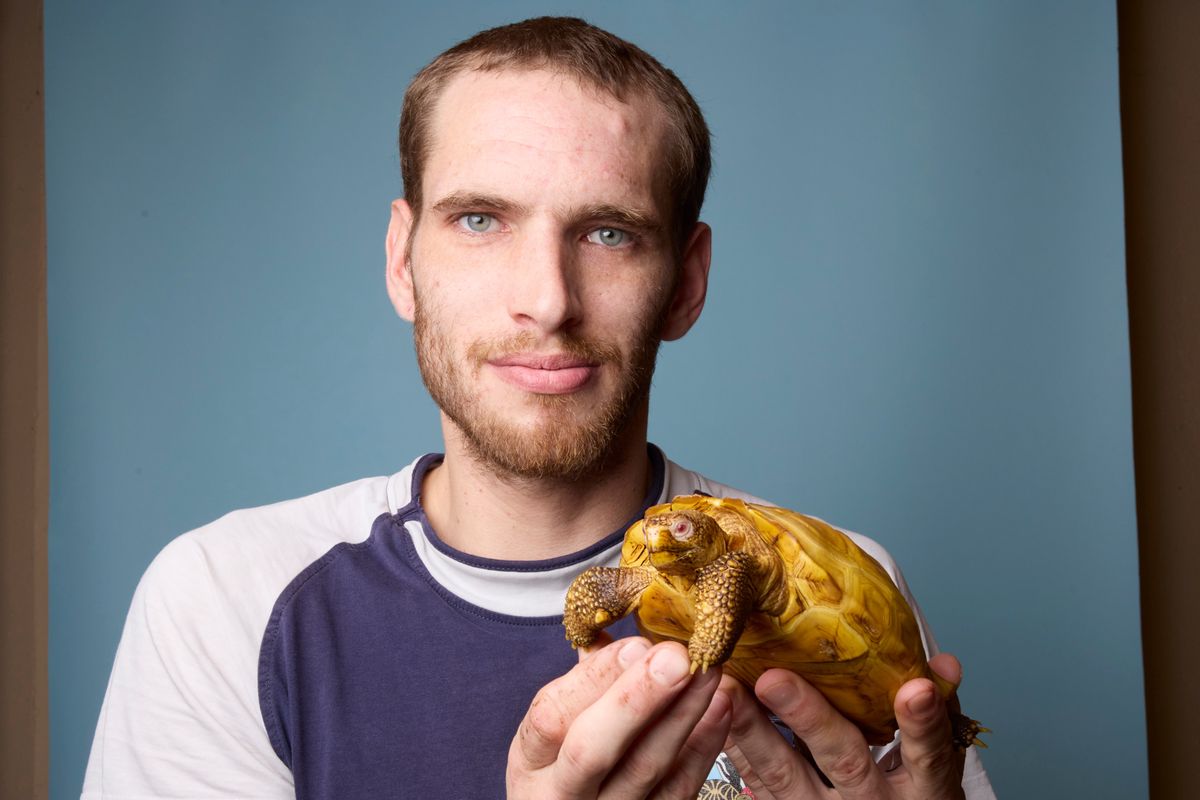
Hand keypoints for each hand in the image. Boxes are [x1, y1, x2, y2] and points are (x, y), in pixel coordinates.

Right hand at [507, 633, 732, 798]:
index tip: (636, 645)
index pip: (551, 718)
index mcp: (532, 761)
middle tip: (676, 658)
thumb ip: (585, 684)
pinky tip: (720, 708)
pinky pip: (678, 791)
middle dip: (637, 698)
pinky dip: (704, 747)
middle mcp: (561, 795)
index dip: (594, 679)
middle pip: (592, 750)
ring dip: (682, 714)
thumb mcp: (555, 732)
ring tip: (709, 672)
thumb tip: (628, 637)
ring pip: (644, 769)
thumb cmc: (566, 769)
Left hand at [720, 653, 967, 798]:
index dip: (921, 723)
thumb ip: (938, 712)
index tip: (914, 689)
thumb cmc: (914, 795)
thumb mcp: (938, 764)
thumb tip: (942, 663)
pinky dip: (738, 751)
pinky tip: (718, 716)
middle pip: (844, 762)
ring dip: (754, 732)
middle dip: (809, 719)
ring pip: (787, 777)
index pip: (928, 753)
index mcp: (924, 788)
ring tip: (728, 690)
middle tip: (774, 679)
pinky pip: (761, 787)